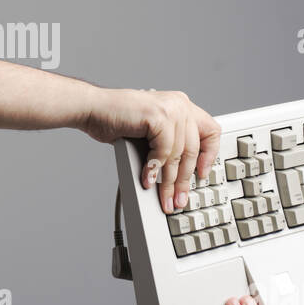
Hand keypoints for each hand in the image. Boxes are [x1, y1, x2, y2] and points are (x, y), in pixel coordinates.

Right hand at [81, 88, 221, 214]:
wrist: (92, 108)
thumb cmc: (116, 119)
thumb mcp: (150, 130)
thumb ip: (168, 143)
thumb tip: (179, 175)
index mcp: (181, 106)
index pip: (211, 131)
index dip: (209, 156)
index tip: (201, 175)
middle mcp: (180, 104)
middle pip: (194, 150)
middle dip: (184, 180)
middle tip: (179, 199)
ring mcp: (171, 109)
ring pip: (179, 155)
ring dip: (169, 182)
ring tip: (163, 197)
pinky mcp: (159, 117)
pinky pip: (163, 152)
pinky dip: (154, 169)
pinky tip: (147, 180)